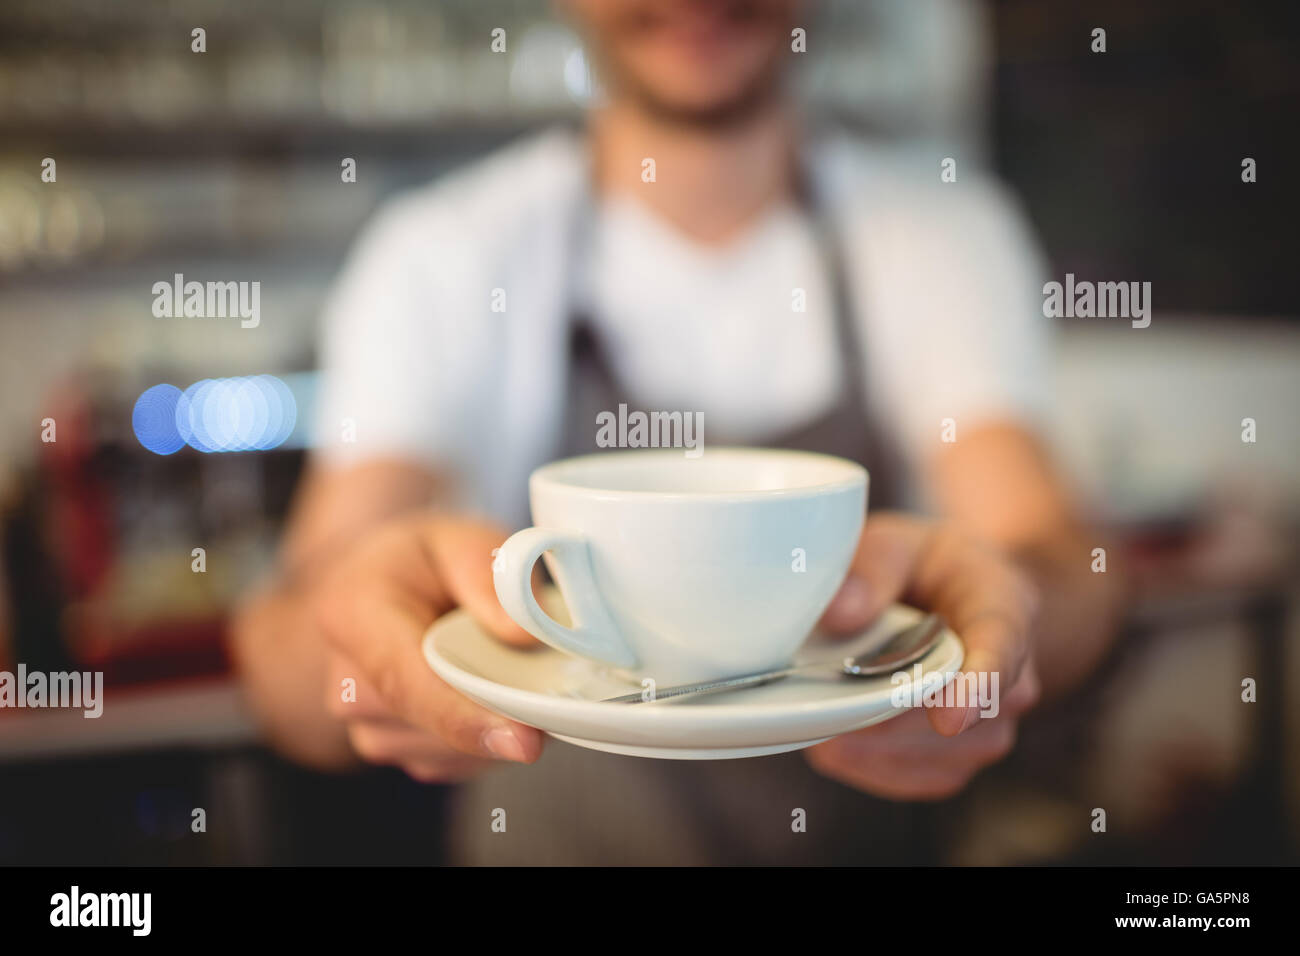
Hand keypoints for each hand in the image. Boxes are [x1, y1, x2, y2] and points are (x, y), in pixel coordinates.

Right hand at [311, 514, 545, 781]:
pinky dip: (484, 737)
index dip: (467, 719)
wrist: (374, 585)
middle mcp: (348, 682)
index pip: (409, 684)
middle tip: (546, 675)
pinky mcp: (392, 748)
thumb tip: (525, 634)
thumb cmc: (420, 560)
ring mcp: (365, 725)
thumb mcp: (457, 538)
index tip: (524, 741)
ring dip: (493, 723)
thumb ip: (488, 575)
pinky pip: (452, 761)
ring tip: (501, 666)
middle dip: (501, 712)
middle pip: (435, 725)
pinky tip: (486, 693)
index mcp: (354, 615)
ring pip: (450, 751)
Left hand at [805, 513, 1040, 799]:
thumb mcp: (896, 542)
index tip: (947, 718)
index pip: (1002, 650)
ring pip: (937, 755)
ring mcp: (991, 726)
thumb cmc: (923, 566)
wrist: (953, 596)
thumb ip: (872, 568)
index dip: (976, 686)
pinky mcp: (958, 758)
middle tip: (826, 712)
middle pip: (961, 717)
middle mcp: (1014, 677)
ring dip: (873, 746)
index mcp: (1004, 608)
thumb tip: (841, 613)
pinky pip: (916, 778)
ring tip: (819, 722)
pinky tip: (833, 742)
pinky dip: (868, 765)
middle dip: (890, 719)